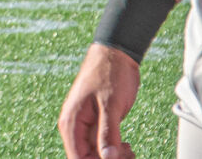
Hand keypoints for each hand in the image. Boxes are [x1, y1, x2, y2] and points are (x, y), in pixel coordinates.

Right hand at [58, 43, 140, 158]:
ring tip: (130, 150)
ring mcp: (86, 125)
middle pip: (87, 157)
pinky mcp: (98, 123)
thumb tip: (107, 157)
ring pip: (97, 153)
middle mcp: (75, 126)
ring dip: (114, 157)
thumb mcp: (110, 104)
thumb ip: (108, 132)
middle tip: (128, 154)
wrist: (117, 53)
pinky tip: (127, 147)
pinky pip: (103, 145)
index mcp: (71, 122)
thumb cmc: (110, 73)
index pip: (77, 158)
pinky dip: (116, 150)